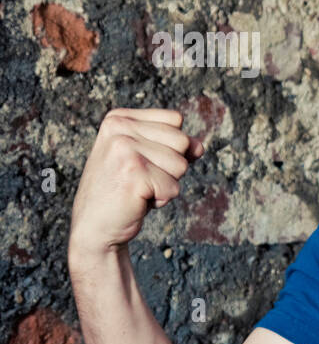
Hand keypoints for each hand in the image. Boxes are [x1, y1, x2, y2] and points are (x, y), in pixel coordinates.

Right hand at [68, 107, 204, 261]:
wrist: (94, 224)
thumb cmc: (123, 190)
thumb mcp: (147, 159)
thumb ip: (174, 145)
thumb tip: (199, 146)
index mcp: (119, 118)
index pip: (175, 120)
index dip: (170, 146)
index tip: (142, 161)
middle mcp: (119, 128)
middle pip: (182, 141)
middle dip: (171, 167)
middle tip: (141, 178)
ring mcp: (125, 149)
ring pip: (181, 165)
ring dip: (166, 184)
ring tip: (138, 188)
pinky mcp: (134, 173)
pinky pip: (174, 188)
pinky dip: (161, 199)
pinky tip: (136, 200)